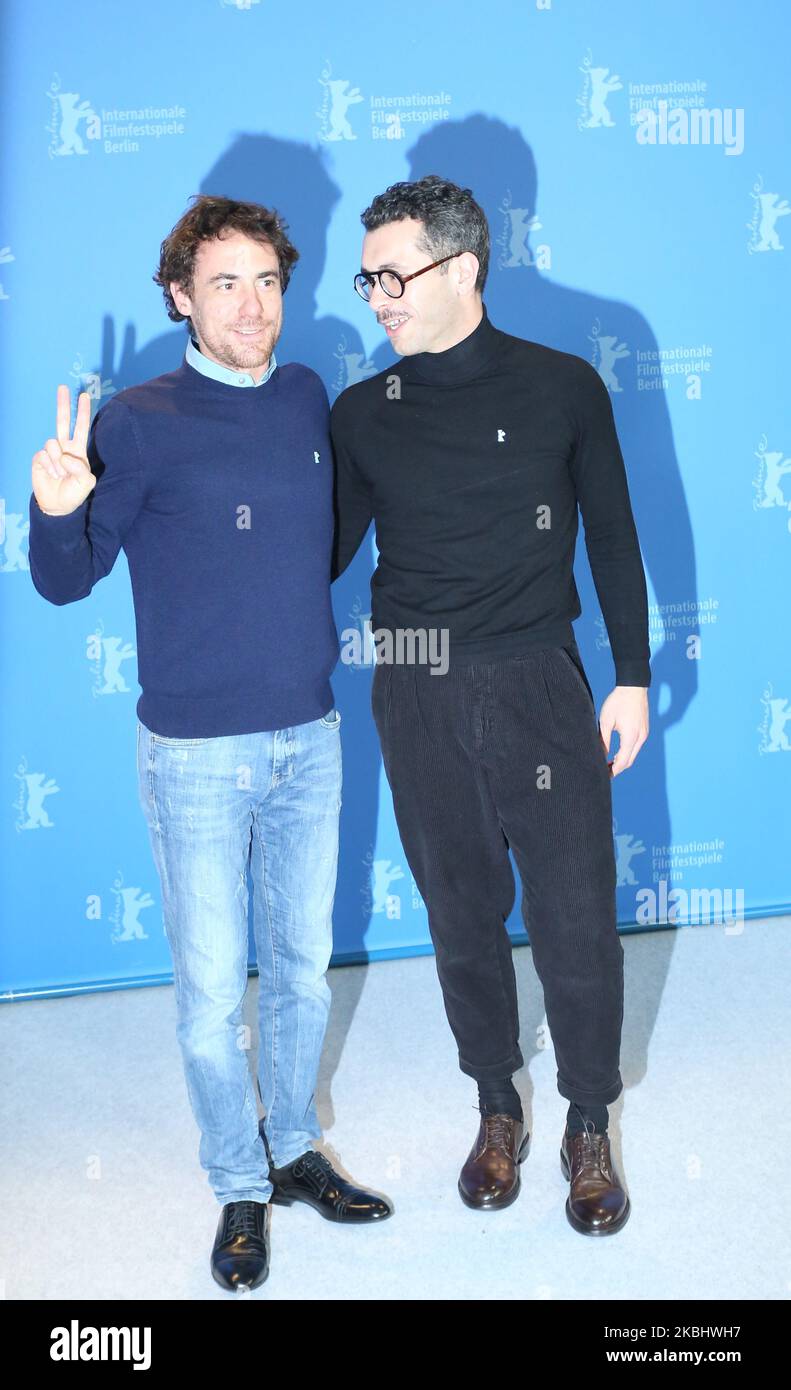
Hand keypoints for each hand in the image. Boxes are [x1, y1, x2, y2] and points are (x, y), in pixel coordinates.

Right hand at [31, 385, 95, 515]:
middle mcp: (64, 447)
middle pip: (62, 421)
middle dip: (64, 404)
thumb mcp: (86, 483)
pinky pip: (44, 455)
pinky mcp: (39, 458)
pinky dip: (49, 467)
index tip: (84, 396)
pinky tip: (51, 475)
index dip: (83, 412)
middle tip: (63, 387)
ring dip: (58, 462)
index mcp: (78, 451)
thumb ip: (80, 468)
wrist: (57, 505)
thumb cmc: (74, 493)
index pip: (81, 428)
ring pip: (53, 444)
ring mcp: (51, 452)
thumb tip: (65, 455)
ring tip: (60, 475)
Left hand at [597, 686, 648, 776]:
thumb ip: (603, 740)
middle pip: (629, 761)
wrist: (633, 686)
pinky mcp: (644, 730)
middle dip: (617, 768)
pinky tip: (617, 753)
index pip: (622, 762)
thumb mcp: (605, 721)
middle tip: (604, 772)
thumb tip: (600, 755)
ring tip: (608, 764)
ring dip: (622, 761)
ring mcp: (644, 734)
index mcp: (631, 737)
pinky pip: (636, 746)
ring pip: (633, 754)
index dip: (613, 771)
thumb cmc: (617, 702)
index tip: (603, 776)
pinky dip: (627, 752)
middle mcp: (640, 738)